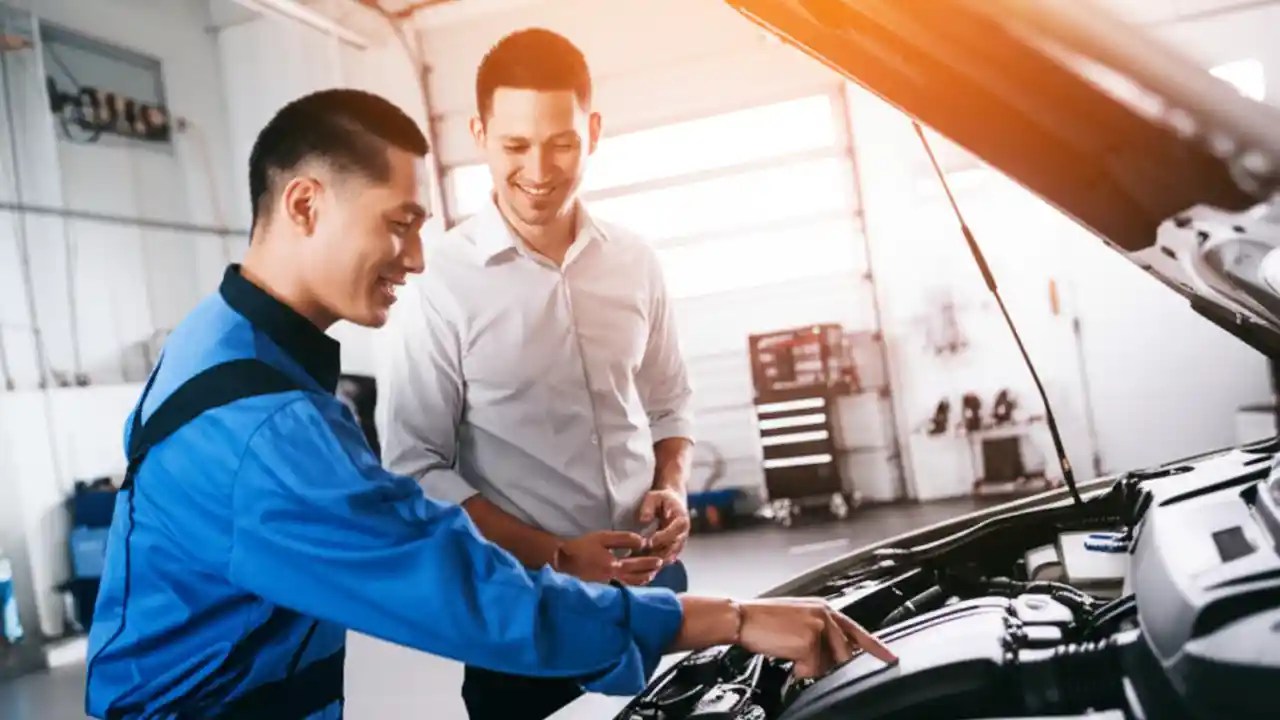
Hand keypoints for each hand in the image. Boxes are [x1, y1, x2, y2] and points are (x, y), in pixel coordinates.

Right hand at [556, 531, 663, 585]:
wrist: (563, 562)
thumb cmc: (582, 548)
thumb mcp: (602, 538)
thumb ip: (623, 539)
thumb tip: (641, 542)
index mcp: (615, 566)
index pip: (638, 565)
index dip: (650, 562)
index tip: (660, 560)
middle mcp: (614, 579)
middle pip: (637, 578)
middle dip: (649, 572)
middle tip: (659, 568)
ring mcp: (609, 586)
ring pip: (631, 585)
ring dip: (642, 580)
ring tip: (650, 575)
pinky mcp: (603, 589)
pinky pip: (622, 588)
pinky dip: (632, 584)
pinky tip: (634, 581)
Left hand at [637, 489, 689, 565]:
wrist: (672, 503)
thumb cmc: (662, 499)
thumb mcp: (653, 497)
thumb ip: (648, 507)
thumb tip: (644, 520)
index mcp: (682, 520)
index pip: (674, 532)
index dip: (662, 538)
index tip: (649, 541)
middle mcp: (683, 535)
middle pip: (673, 548)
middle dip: (658, 554)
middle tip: (642, 558)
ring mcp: (679, 544)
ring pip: (669, 557)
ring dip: (656, 562)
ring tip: (641, 565)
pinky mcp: (673, 550)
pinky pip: (665, 560)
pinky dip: (655, 565)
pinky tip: (642, 568)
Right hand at [737, 598, 896, 678]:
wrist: (742, 617)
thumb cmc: (763, 620)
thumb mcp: (797, 619)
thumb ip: (820, 632)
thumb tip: (834, 656)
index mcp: (824, 608)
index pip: (858, 630)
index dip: (876, 647)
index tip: (891, 658)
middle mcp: (826, 615)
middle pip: (844, 653)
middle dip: (826, 663)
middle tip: (800, 655)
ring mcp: (819, 627)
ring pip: (828, 663)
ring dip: (810, 666)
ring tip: (789, 651)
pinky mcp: (809, 640)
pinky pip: (812, 669)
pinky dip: (798, 669)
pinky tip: (785, 655)